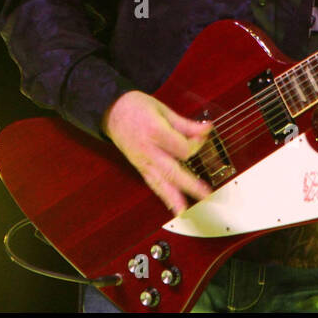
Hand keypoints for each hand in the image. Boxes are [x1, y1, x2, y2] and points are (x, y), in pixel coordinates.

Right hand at [101, 90, 213, 216]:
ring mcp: (143, 161)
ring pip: (161, 183)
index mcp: (155, 132)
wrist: (111, 111)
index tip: (202, 137)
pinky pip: (152, 184)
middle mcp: (149, 150)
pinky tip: (173, 206)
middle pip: (172, 171)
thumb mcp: (163, 109)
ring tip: (187, 211)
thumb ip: (185, 124)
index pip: (183, 148)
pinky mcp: (140, 167)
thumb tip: (206, 130)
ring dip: (175, 199)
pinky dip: (164, 196)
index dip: (197, 144)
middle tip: (206, 195)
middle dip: (191, 185)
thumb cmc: (135, 106)